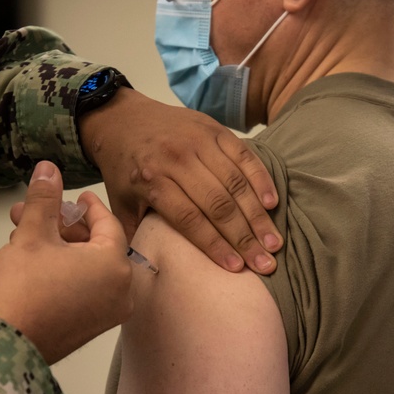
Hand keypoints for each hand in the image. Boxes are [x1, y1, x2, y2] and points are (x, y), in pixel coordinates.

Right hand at [0, 161, 132, 364]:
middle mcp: (121, 291)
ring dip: (60, 247)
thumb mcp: (33, 234)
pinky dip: (67, 272)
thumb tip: (49, 169)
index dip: (89, 207)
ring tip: (24, 234)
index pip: (108, 224)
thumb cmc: (23, 289)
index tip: (77, 196)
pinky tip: (36, 261)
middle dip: (63, 226)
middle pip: (97, 246)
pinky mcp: (90, 328)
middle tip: (37, 213)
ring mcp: (108, 313)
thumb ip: (45, 199)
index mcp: (114, 265)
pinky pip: (86, 289)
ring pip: (88, 267)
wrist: (7, 343)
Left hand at [79, 87, 281, 273]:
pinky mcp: (214, 128)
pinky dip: (260, 179)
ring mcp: (198, 140)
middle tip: (265, 263)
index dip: (215, 245)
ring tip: (274, 242)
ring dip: (258, 215)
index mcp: (152, 180)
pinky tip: (272, 204)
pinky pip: (243, 156)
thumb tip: (139, 274)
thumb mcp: (119, 203)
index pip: (190, 219)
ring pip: (235, 182)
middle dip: (244, 238)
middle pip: (218, 204)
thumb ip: (130, 236)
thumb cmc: (124, 168)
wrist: (122, 119)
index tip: (236, 268)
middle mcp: (177, 158)